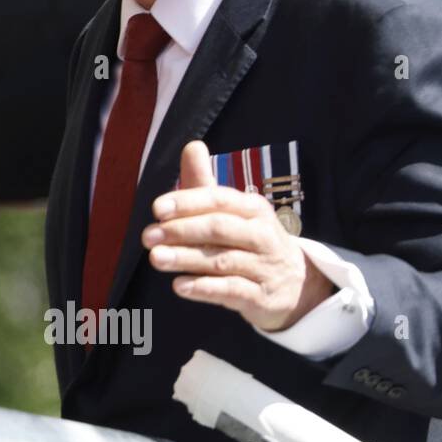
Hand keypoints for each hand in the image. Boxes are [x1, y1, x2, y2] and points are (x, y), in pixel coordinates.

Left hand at [142, 140, 333, 330]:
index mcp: (252, 208)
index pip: (219, 200)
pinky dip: (205, 288)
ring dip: (187, 259)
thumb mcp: (231, 211)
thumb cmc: (249, 239)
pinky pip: (233, 291)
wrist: (294, 283)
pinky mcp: (262, 297)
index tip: (156, 208)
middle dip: (181, 231)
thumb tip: (191, 145)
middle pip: (220, 229)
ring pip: (223, 261)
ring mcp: (264, 267)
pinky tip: (179, 286)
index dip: (188, 202)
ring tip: (155, 258)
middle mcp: (261, 235)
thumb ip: (204, 183)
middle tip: (147, 236)